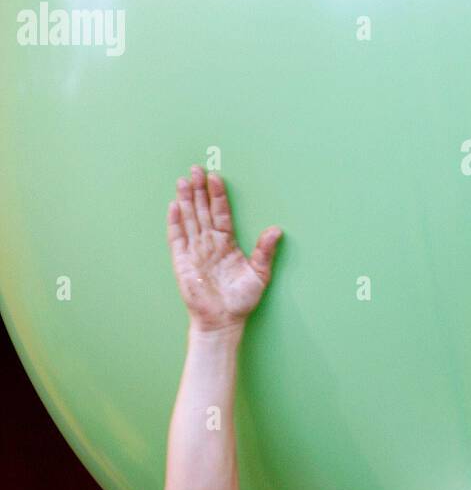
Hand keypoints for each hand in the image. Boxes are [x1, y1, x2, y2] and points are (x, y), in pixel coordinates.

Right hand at [166, 166, 281, 332]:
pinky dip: (174, 222)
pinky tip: (174, 206)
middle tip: (196, 168)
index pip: (221, 213)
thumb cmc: (241, 299)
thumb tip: (277, 230)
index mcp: (227, 242)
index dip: (218, 195)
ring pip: (189, 219)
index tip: (216, 177)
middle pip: (203, 210)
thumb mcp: (260, 273)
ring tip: (183, 180)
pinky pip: (176, 237)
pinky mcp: (182, 261)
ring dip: (186, 199)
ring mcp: (195, 250)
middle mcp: (209, 243)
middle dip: (199, 189)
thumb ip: (265, 250)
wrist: (223, 320)